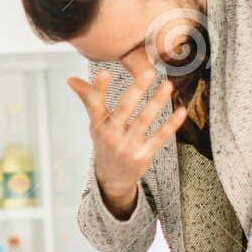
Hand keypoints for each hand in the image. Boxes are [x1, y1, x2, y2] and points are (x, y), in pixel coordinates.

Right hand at [67, 69, 185, 216]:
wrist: (112, 179)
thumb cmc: (105, 144)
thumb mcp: (95, 123)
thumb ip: (88, 98)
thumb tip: (70, 79)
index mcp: (98, 125)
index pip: (95, 104)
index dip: (98, 89)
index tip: (104, 72)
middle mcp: (110, 136)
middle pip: (123, 110)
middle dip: (136, 91)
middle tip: (148, 73)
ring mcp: (127, 147)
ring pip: (143, 121)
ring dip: (157, 103)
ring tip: (168, 86)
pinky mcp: (142, 156)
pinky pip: (159, 138)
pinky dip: (171, 125)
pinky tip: (181, 112)